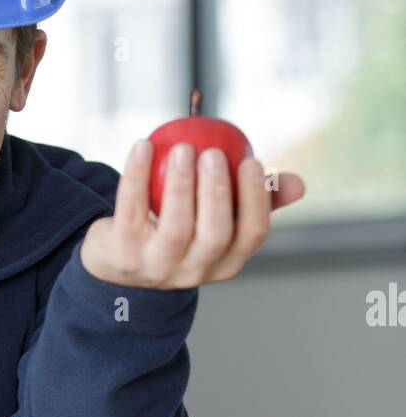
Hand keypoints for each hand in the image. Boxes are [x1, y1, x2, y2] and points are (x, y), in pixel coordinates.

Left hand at [80, 138, 305, 289]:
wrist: (117, 261)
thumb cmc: (180, 228)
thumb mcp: (217, 220)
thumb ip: (254, 200)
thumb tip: (298, 184)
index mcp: (226, 262)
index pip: (251, 234)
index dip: (257, 199)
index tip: (253, 161)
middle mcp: (194, 271)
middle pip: (215, 234)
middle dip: (218, 192)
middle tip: (214, 153)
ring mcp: (157, 267)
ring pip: (175, 228)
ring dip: (181, 185)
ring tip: (184, 147)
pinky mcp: (123, 255)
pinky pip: (133, 210)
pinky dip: (137, 175)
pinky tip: (144, 145)